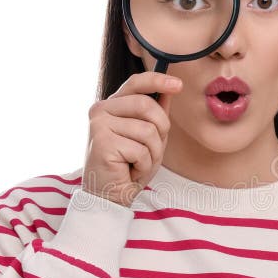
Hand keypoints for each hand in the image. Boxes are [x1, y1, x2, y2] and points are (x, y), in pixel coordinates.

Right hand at [81, 71, 182, 206]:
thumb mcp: (149, 138)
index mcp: (112, 105)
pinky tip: (130, 171)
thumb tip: (168, 89)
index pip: (136, 83)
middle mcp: (101, 110)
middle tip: (151, 150)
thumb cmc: (128, 167)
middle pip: (147, 105)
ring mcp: (99, 125)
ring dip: (152, 153)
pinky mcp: (101, 142)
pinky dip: (143, 165)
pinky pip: (140, 149)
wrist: (109, 197)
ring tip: (138, 164)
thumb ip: (155, 114)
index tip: (179, 85)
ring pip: (147, 130)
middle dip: (160, 130)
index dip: (158, 80)